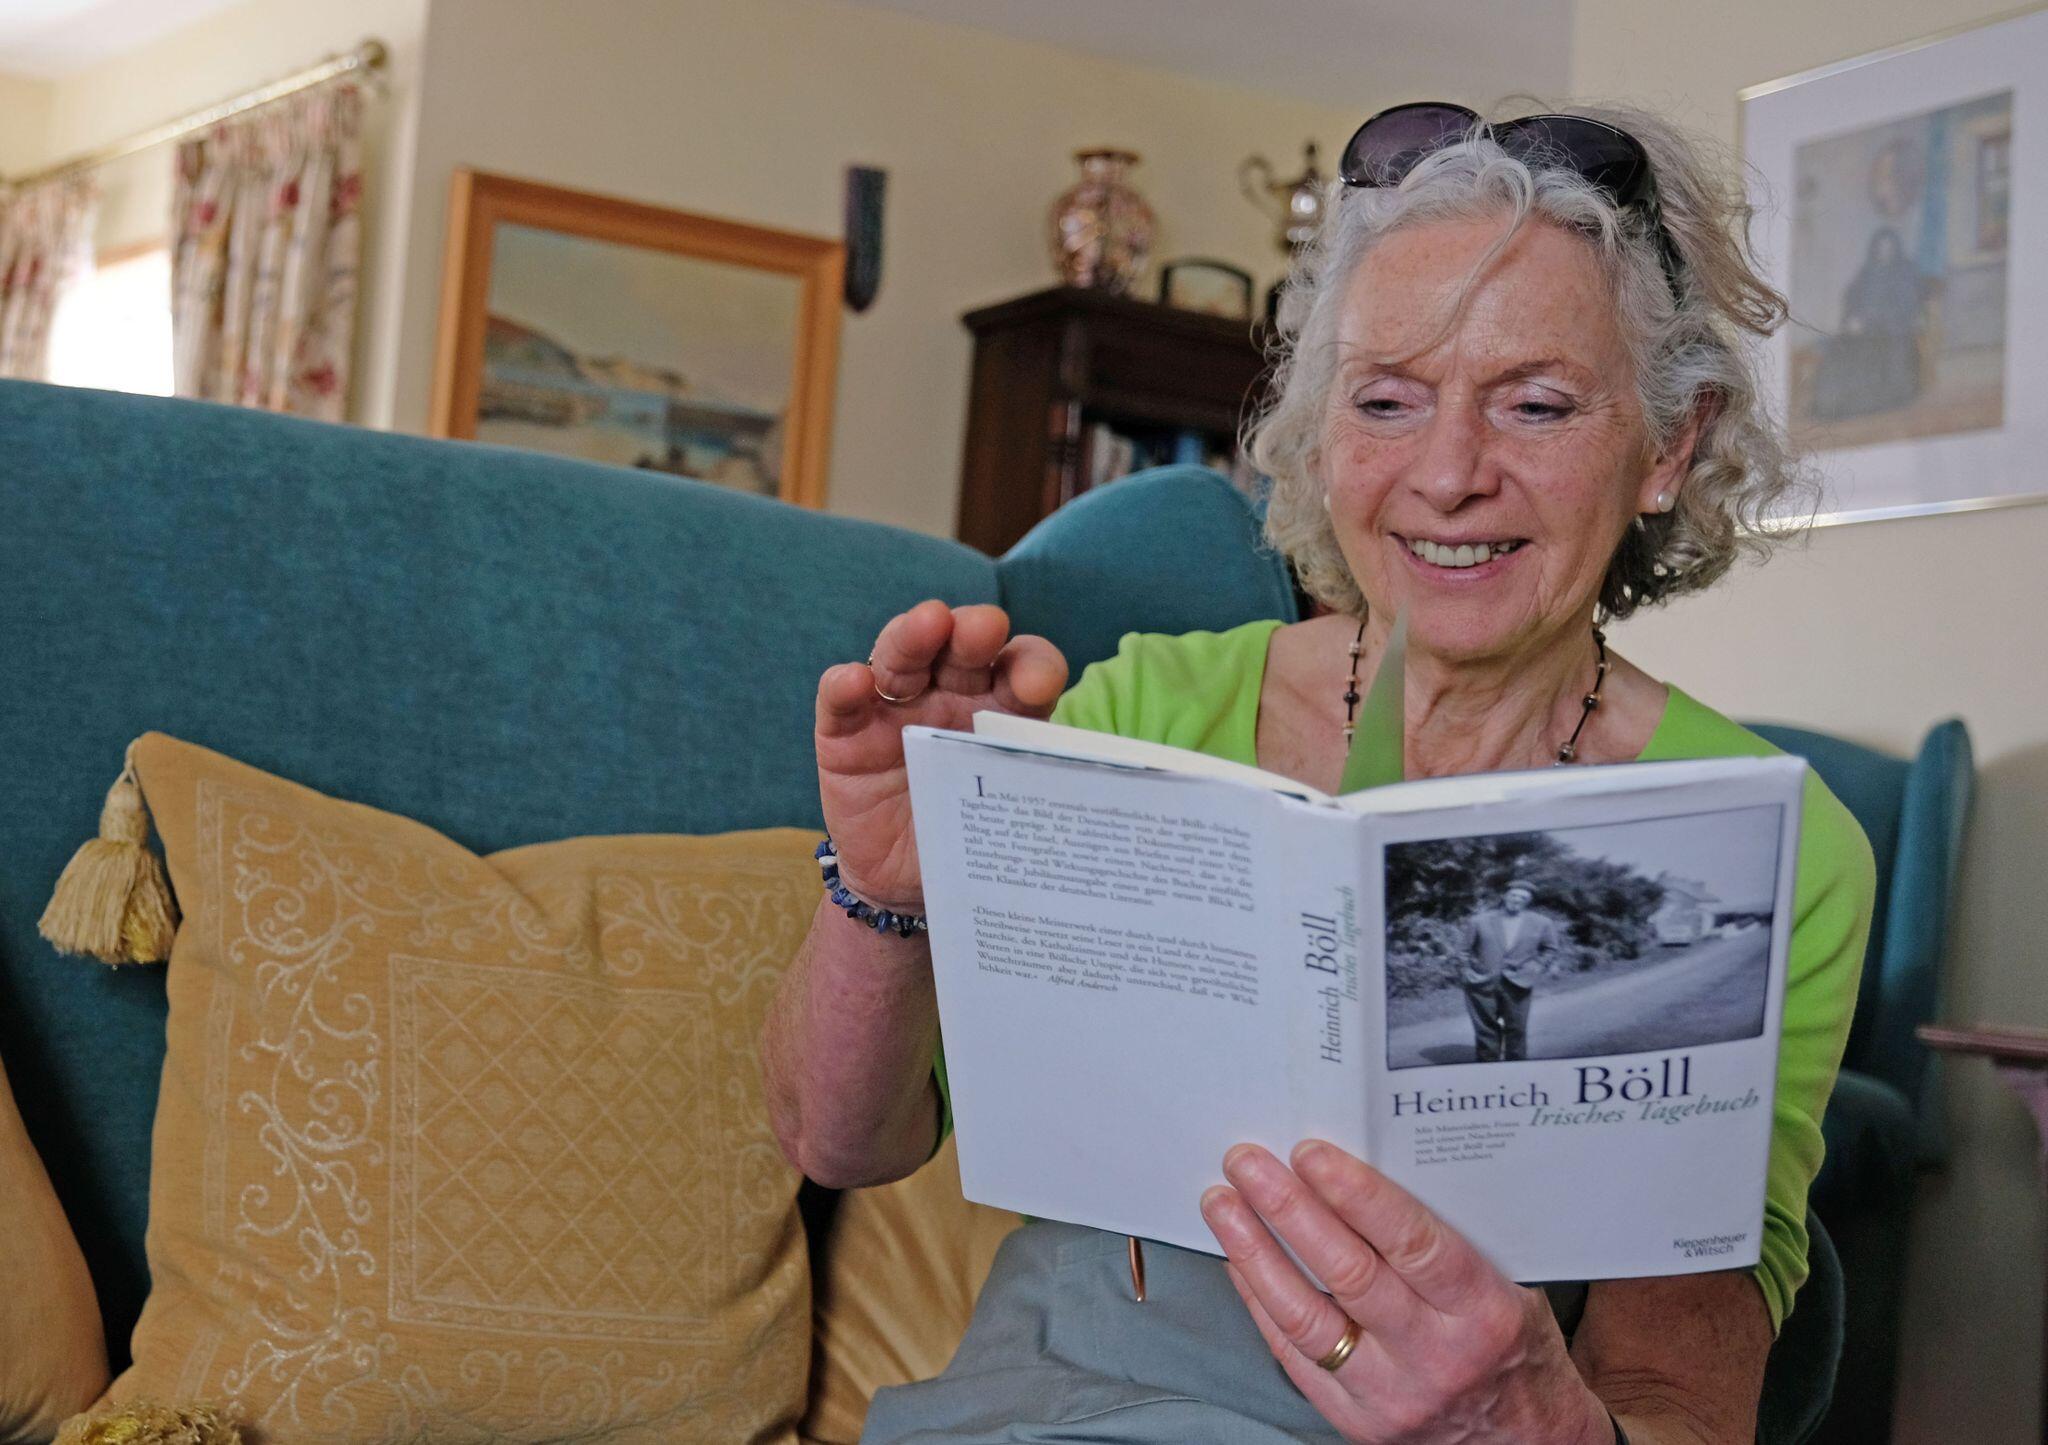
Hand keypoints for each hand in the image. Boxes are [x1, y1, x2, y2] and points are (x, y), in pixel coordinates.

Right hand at [815, 600, 1066, 913]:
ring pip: (901, 658)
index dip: (1033, 666)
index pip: (1023, 668)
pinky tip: (855, 682)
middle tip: (985, 628)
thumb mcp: (1006, 817)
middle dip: (973, 632)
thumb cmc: (969, 837)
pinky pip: (840, 702)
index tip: (1037, 686)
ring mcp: (895, 709)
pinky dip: (844, 687)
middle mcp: (951, 695)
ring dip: (913, 638)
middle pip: (961, 649)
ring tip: (927, 625)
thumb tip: (1084, 802)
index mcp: (1002, 707)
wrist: (909, 886)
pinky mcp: (845, 734)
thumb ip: (1033, 793)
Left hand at [1201, 1140, 1612, 1444]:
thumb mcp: (1509, 1284)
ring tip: (1223, 1204)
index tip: (1310, 1154)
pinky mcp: (1355, 1421)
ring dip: (1255, 1252)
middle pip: (1348, 1274)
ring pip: (1307, 1318)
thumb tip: (1370, 1163)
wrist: (1527, 1441)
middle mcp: (1436, 1357)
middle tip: (1248, 1163)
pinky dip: (1259, 1301)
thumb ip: (1449, 1235)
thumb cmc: (1514, 1346)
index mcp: (1483, 1313)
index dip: (1356, 1194)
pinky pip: (1293, 1356)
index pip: (1412, 1243)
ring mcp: (1391, 1395)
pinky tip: (1239, 1261)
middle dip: (1288, 1209)